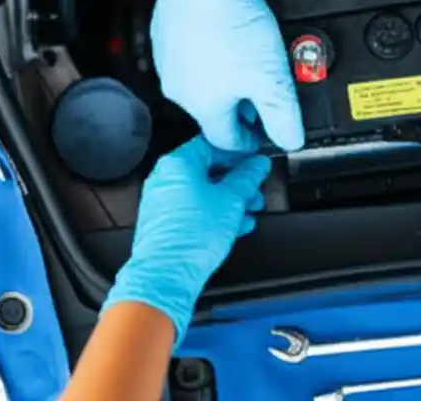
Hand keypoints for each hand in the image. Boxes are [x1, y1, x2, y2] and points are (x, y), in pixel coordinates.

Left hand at [102, 136, 270, 344]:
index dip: (239, 152)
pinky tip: (235, 226)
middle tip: (256, 189)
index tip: (255, 161)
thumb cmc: (191, 237)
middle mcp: (166, 178)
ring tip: (250, 211)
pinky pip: (195, 210)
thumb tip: (257, 164)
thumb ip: (247, 177)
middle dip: (238, 182)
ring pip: (204, 192)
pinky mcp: (165, 222)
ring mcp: (163, 201)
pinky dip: (215, 214)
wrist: (166, 275)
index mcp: (178, 163)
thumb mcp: (231, 201)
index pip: (212, 144)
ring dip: (230, 200)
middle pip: (209, 169)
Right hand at [150, 0, 304, 151]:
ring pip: (201, 82)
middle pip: (214, 111)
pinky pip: (190, 56)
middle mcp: (179, 90)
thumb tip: (290, 140)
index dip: (249, 140)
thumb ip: (284, 115)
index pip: (227, 140)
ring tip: (248, 61)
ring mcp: (168, 62)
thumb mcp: (272, 78)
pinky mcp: (166, 37)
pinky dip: (210, 54)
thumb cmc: (231, 22)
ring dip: (225, 78)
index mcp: (203, 106)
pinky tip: (227, 38)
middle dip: (240, 106)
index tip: (260, 135)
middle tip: (261, 93)